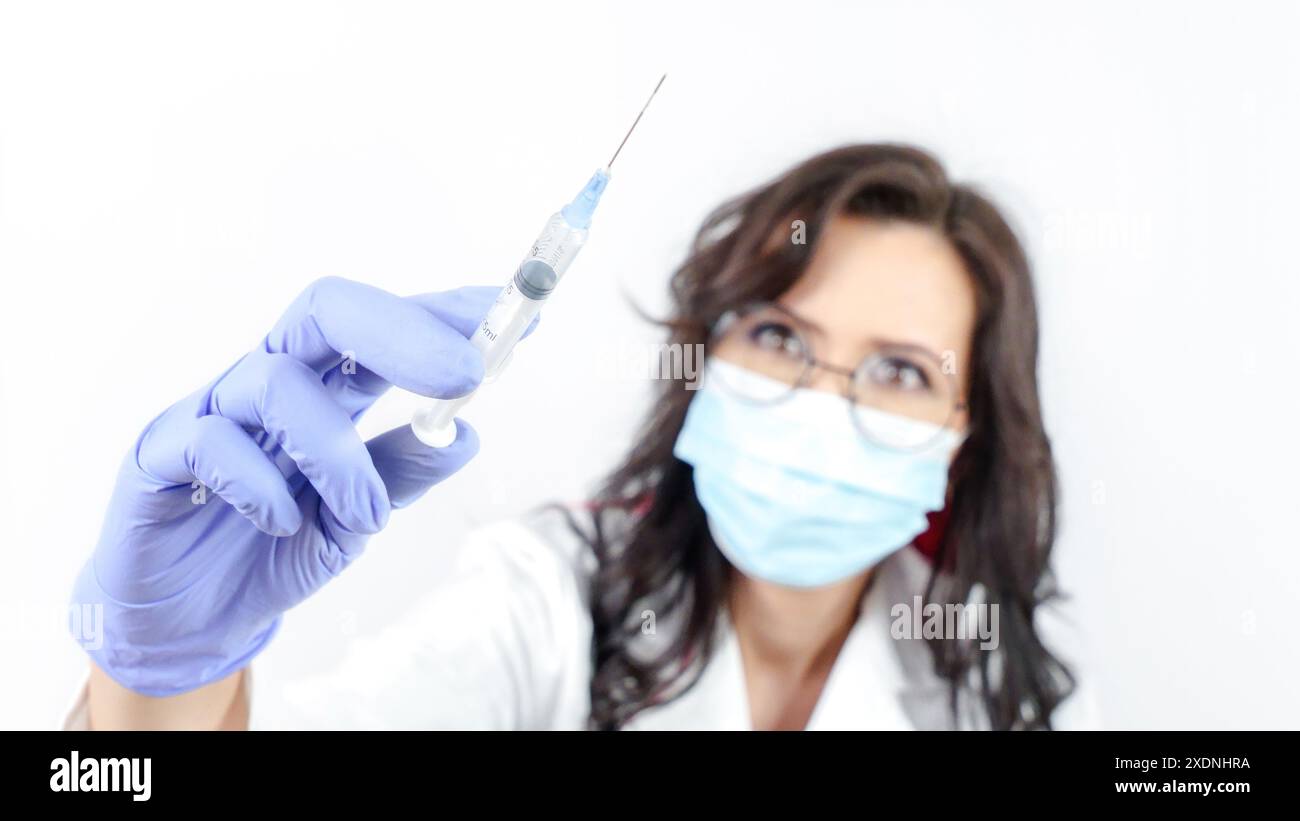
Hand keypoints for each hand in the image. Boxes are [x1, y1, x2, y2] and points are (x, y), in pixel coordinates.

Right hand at [71, 277, 493, 695]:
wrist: (191, 620)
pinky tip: (283, 521)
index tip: (514, 312)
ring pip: (276, 381)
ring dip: (339, 451)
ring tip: (367, 514)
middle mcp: (271, 379)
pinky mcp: (159, 454)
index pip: (386, 324)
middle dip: (404, 331)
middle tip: (466, 374)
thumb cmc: (276, 548)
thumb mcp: (355, 517)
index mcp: (326, 386)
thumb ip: (403, 472)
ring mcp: (213, 410)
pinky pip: (210, 442)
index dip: (445, 313)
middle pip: (327, 312)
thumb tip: (467, 433)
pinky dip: (259, 482)